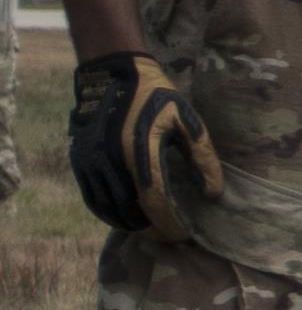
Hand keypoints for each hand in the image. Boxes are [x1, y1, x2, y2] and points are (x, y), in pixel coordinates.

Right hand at [67, 52, 220, 239]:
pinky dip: (109, 213)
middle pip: (130, 211)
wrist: (112, 75)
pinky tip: (127, 217)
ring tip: (153, 229)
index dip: (169, 223)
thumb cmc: (156, 96)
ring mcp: (90, 161)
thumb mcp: (187, 120)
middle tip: (171, 235)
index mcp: (139, 149)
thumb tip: (214, 194)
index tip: (185, 234)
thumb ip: (202, 158)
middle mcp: (110, 159)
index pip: (155, 200)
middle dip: (152, 228)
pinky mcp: (79, 161)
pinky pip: (92, 198)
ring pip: (108, 209)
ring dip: (131, 224)